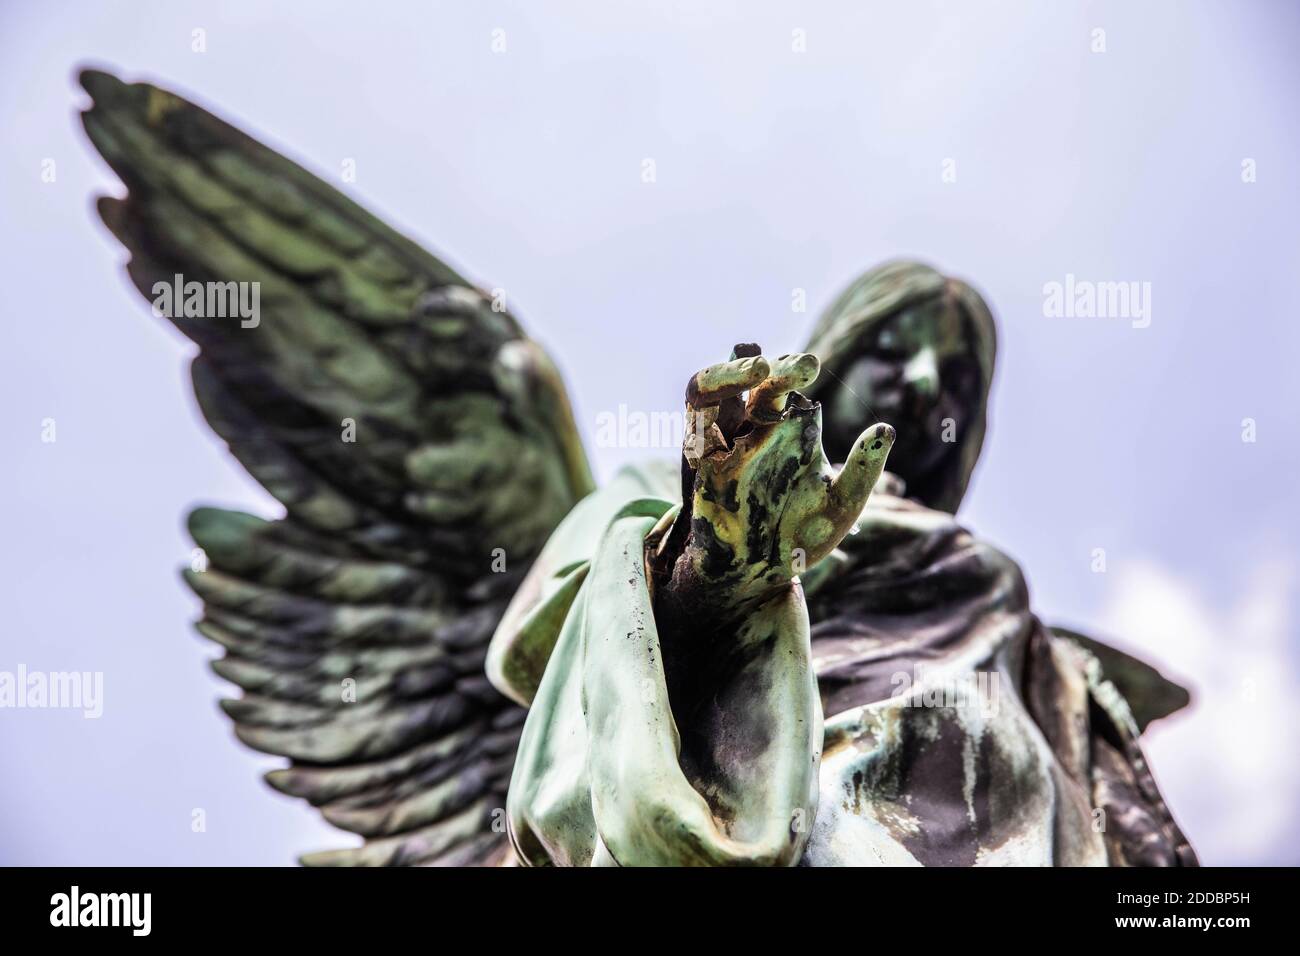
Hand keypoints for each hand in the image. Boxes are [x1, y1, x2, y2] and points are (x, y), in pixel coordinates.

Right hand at [659, 345, 894, 621]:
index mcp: (787, 433)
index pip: (786, 389)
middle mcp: (754, 433)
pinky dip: (706, 411)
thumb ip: (863, 468)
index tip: (810, 367)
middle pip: (755, 383)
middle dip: (776, 369)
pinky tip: (728, 404)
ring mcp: (726, 447)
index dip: (792, 371)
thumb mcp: (842, 504)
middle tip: (804, 367)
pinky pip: (696, 427)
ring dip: (728, 373)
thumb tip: (887, 428)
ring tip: (758, 369)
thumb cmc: (802, 539)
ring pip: (712, 391)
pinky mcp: (704, 467)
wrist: (759, 578)